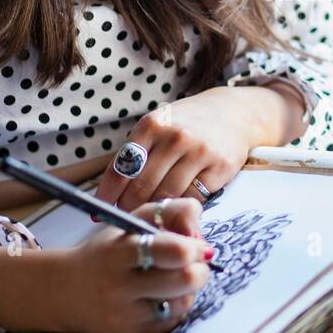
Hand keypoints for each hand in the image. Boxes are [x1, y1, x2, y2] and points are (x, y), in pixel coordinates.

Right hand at [55, 198, 212, 332]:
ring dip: (187, 289)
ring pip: (183, 303)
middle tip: (193, 264)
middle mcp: (119, 287)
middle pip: (186, 280)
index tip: (194, 245)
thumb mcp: (133, 220)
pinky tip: (157, 297)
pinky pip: (171, 322)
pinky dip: (173, 307)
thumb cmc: (108, 251)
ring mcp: (125, 316)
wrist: (67, 290)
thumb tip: (202, 239)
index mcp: (120, 251)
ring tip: (171, 279)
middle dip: (199, 269)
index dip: (194, 247)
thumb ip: (172, 212)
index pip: (175, 251)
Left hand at [95, 86, 281, 211]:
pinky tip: (176, 210)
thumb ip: (136, 153)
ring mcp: (199, 152)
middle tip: (124, 219)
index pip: (122, 168)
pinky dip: (181, 207)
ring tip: (148, 219)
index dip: (108, 195)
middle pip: (142, 187)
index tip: (99, 211)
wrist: (233, 113)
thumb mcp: (159, 125)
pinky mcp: (220, 168)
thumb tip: (109, 193)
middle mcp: (175, 137)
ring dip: (155, 211)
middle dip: (129, 208)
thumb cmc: (187, 123)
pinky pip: (193, 198)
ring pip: (167, 195)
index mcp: (152, 125)